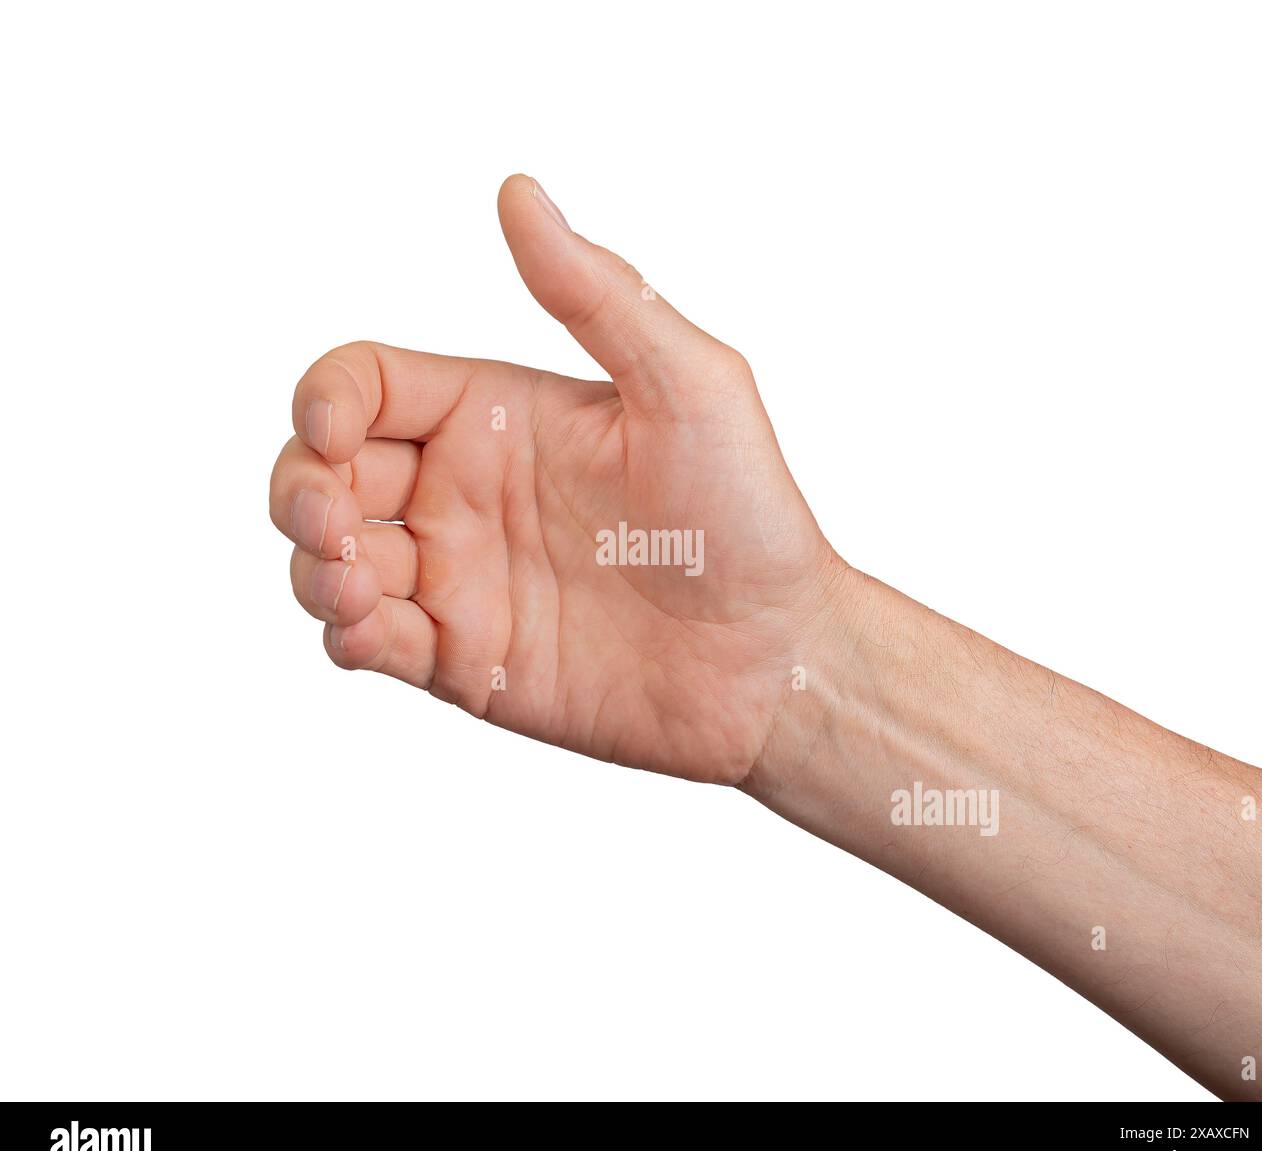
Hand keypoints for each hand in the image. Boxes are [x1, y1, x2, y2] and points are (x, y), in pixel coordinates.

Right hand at [270, 175, 849, 783]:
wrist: (774, 658)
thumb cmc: (746, 517)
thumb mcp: (688, 385)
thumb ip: (595, 295)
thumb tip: (518, 192)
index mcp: (499, 415)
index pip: (367, 384)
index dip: (326, 398)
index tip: (336, 433)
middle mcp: (465, 492)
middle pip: (323, 469)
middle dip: (298, 488)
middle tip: (333, 520)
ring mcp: (460, 578)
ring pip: (327, 559)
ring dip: (311, 566)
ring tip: (353, 583)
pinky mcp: (464, 659)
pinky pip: (365, 641)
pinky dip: (342, 634)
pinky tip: (369, 629)